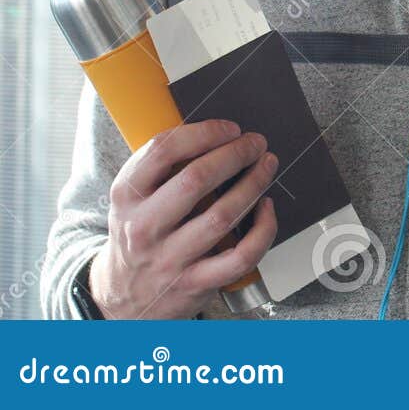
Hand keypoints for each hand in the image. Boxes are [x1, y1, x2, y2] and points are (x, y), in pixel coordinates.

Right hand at [90, 119, 277, 318]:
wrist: (122, 298)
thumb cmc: (139, 235)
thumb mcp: (133, 198)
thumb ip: (162, 166)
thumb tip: (215, 132)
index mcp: (127, 197)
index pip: (162, 151)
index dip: (204, 133)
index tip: (230, 128)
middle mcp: (144, 227)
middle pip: (197, 179)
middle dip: (236, 154)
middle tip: (256, 143)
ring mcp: (169, 258)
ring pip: (223, 216)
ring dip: (254, 184)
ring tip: (267, 166)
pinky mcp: (194, 283)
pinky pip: (241, 255)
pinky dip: (263, 229)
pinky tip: (266, 208)